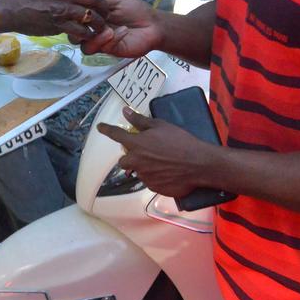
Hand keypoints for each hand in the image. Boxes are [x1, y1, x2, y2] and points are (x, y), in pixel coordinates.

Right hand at [0, 0, 106, 41]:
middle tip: (103, 15)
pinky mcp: (58, 24)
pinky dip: (86, 34)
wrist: (7, 8)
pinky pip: (80, 30)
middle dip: (104, 8)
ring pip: (91, 16)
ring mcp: (63, 8)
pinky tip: (86, 36)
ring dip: (98, 24)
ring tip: (98, 28)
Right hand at [80, 0, 163, 57]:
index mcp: (92, 19)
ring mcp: (102, 43)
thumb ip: (97, 2)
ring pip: (86, 47)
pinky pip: (104, 48)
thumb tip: (82, 3)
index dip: (75, 17)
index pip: (74, 21)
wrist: (152, 23)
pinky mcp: (112, 51)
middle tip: (91, 23)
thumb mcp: (114, 0)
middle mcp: (94, 32)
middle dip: (80, 30)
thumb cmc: (135, 10)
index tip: (83, 10)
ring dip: (95, 38)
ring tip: (108, 30)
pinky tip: (123, 30)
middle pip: (74, 38)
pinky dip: (112, 39)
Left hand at [94, 107, 219, 197]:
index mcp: (136, 144)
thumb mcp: (161, 126)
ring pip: (138, 171)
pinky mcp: (154, 187)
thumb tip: (125, 111)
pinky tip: (168, 172)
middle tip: (146, 152)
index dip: (107, 130)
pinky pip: (149, 181)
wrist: (199, 164)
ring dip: (145, 166)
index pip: (116, 135)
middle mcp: (136, 162)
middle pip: (124, 160)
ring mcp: (144, 176)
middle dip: (131, 156)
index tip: (100, 127)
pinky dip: (155, 176)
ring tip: (163, 162)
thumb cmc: (180, 141)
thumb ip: (140, 120)